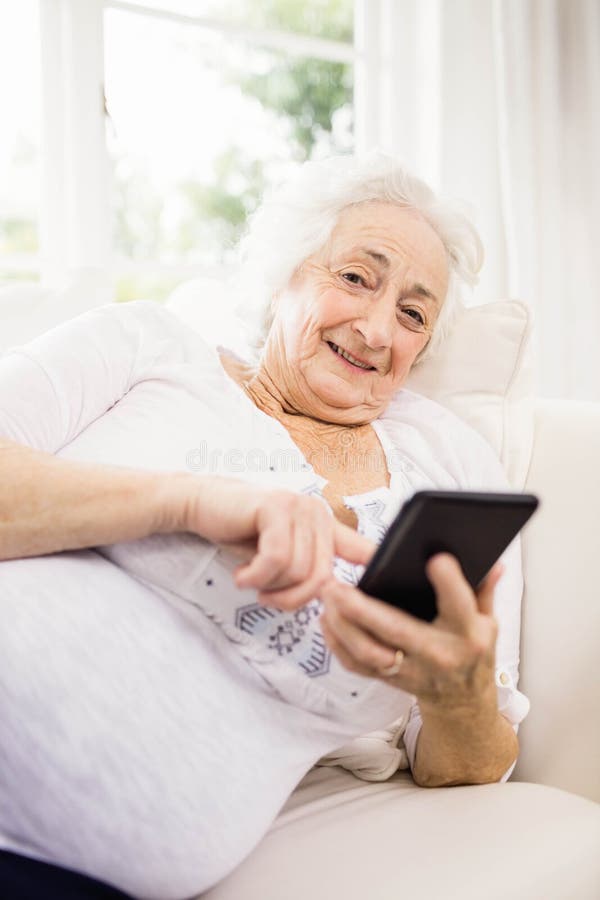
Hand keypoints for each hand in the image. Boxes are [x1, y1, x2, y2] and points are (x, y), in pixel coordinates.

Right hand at [180, 475, 375, 609]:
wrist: (201, 504)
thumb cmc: (240, 532)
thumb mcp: (281, 552)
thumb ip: (309, 565)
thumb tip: (336, 590)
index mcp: (325, 525)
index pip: (361, 551)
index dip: (378, 569)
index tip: (389, 589)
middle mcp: (318, 513)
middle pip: (321, 578)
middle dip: (291, 598)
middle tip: (265, 596)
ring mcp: (299, 506)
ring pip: (298, 571)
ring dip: (268, 587)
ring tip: (250, 578)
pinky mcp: (276, 507)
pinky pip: (276, 560)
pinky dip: (255, 577)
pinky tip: (241, 575)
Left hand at [318, 553, 503, 713]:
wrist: (464, 703)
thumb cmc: (474, 653)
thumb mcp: (489, 621)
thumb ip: (485, 589)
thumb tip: (493, 562)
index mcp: (468, 635)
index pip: (460, 606)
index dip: (449, 583)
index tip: (435, 559)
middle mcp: (438, 655)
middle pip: (397, 631)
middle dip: (363, 609)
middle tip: (337, 585)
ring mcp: (412, 672)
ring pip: (370, 652)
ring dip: (343, 626)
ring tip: (326, 597)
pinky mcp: (391, 680)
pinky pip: (358, 666)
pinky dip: (338, 645)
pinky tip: (327, 620)